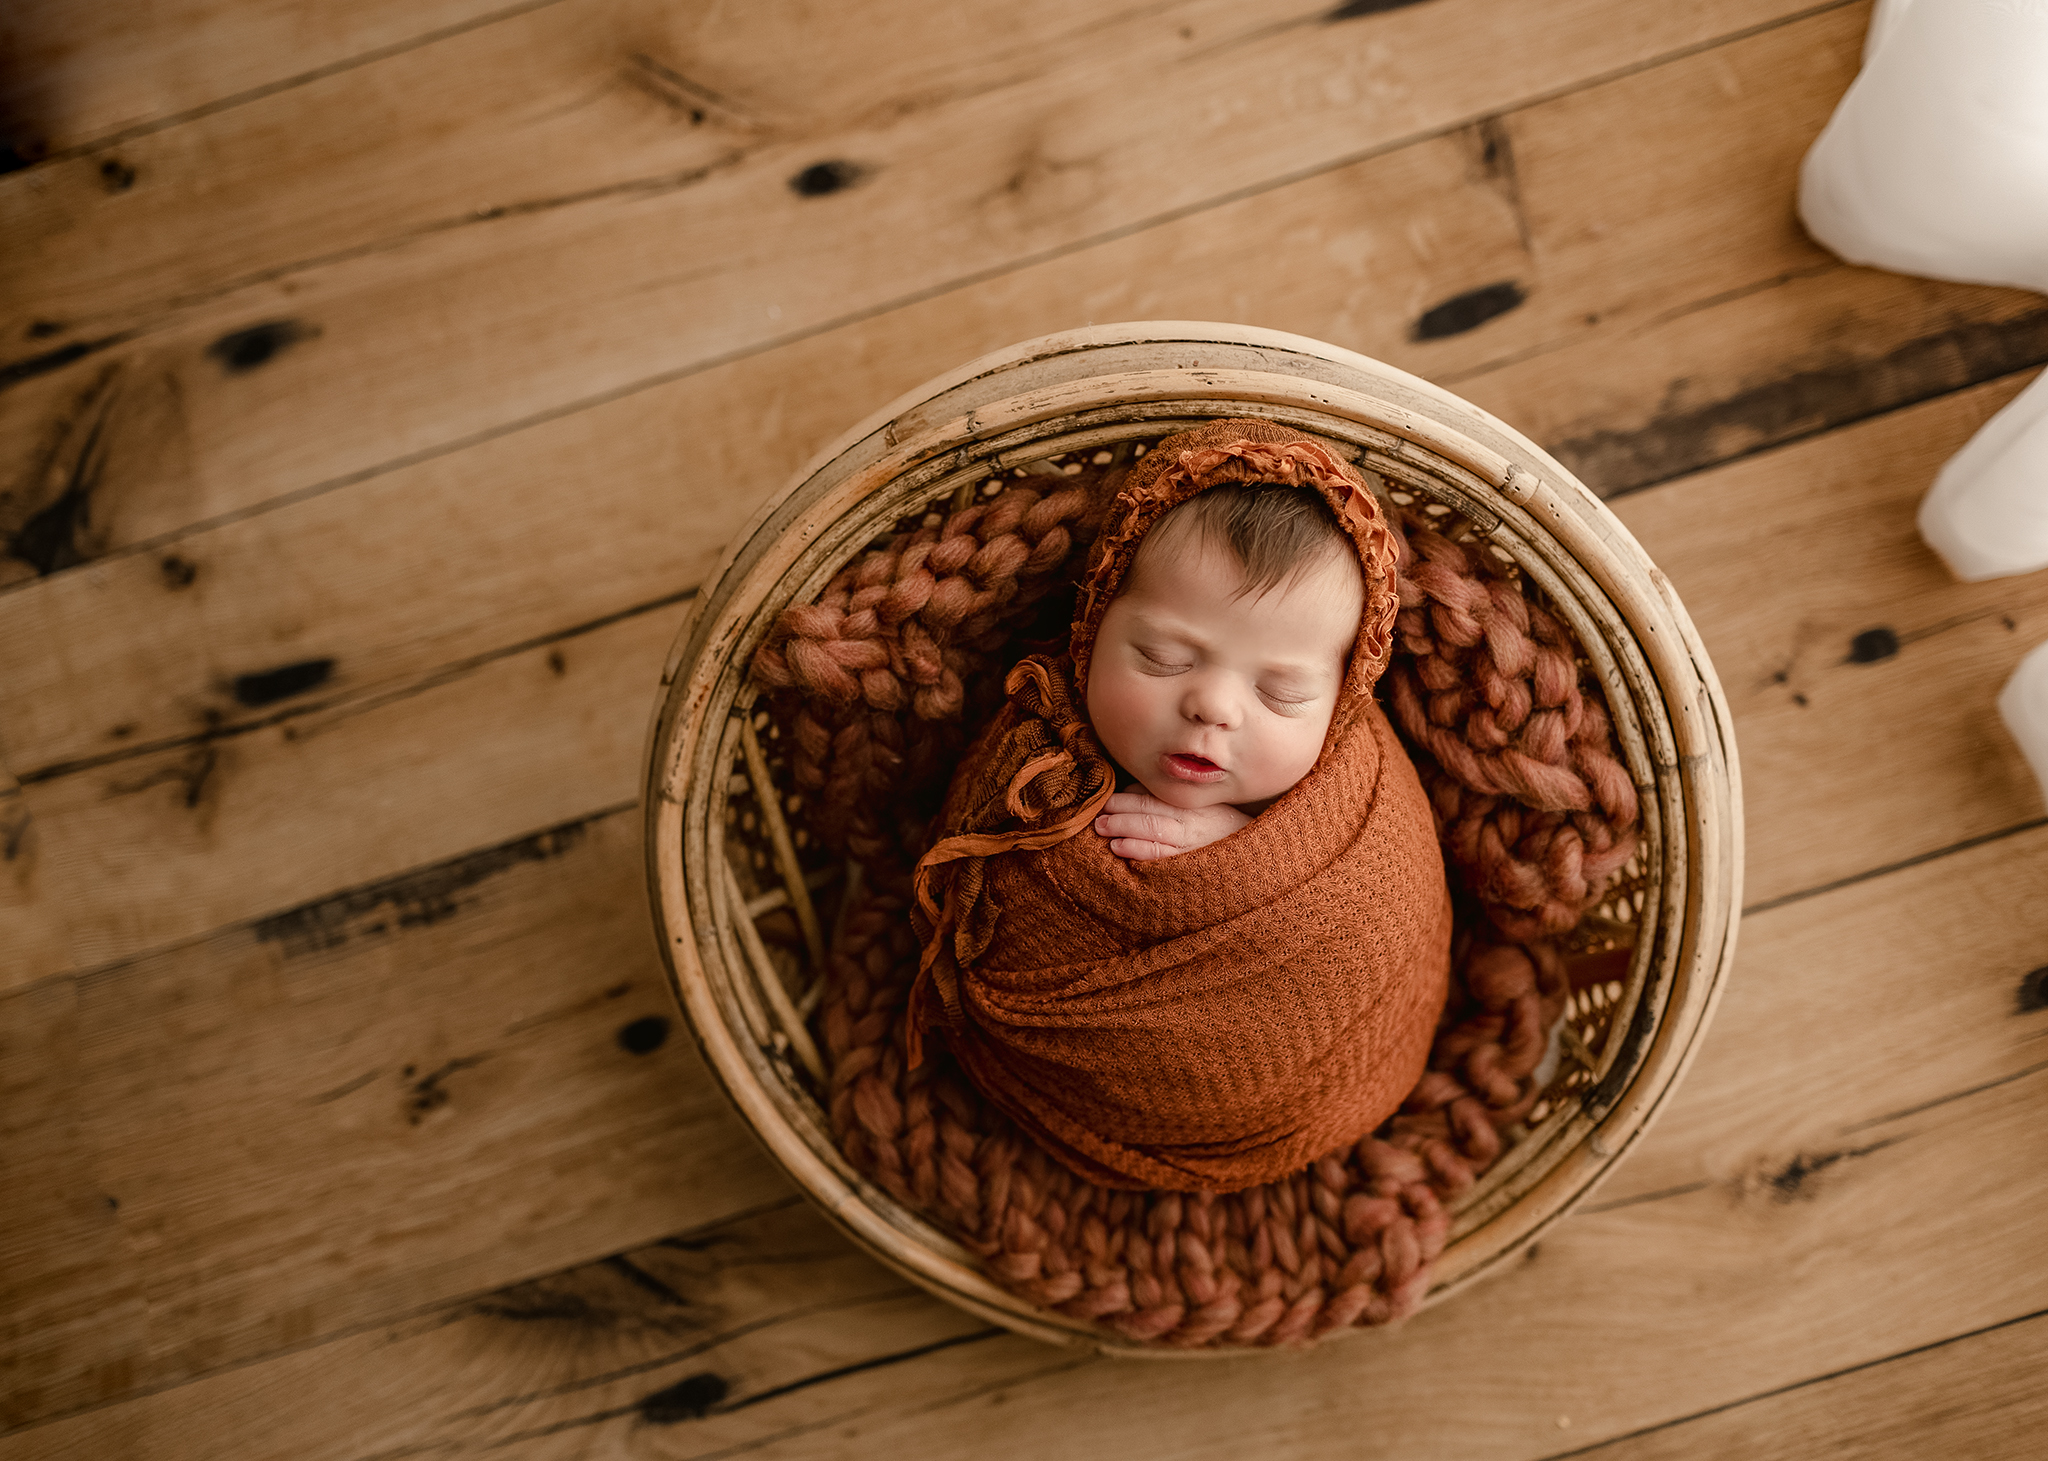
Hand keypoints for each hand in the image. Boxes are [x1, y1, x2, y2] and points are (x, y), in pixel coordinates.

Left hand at [1093, 791, 1251, 860]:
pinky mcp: (1189, 865)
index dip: (1128, 798)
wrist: (1254, 855)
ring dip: (1125, 830)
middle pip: (1150, 812)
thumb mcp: (1200, 805)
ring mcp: (1190, 843)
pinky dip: (1139, 852)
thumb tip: (1133, 791)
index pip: (1155, 797)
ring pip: (1154, 832)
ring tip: (1104, 831)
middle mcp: (1190, 821)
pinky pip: (1162, 857)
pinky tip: (1121, 849)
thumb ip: (1169, 798)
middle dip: (1121, 812)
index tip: (1106, 800)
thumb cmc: (1220, 826)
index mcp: (1190, 804)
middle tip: (1098, 815)